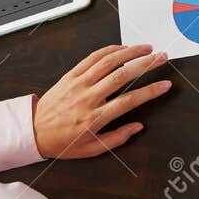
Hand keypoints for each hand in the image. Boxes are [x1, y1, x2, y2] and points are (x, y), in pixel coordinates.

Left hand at [31, 44, 169, 157]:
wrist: (33, 131)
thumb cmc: (62, 142)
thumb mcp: (91, 150)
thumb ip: (117, 138)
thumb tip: (138, 127)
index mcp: (94, 119)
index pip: (129, 101)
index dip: (150, 91)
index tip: (165, 85)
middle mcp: (87, 98)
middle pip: (121, 76)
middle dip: (145, 64)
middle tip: (161, 58)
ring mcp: (78, 84)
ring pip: (107, 62)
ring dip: (130, 52)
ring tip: (146, 48)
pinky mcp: (70, 76)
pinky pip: (92, 58)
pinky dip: (109, 50)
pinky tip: (122, 48)